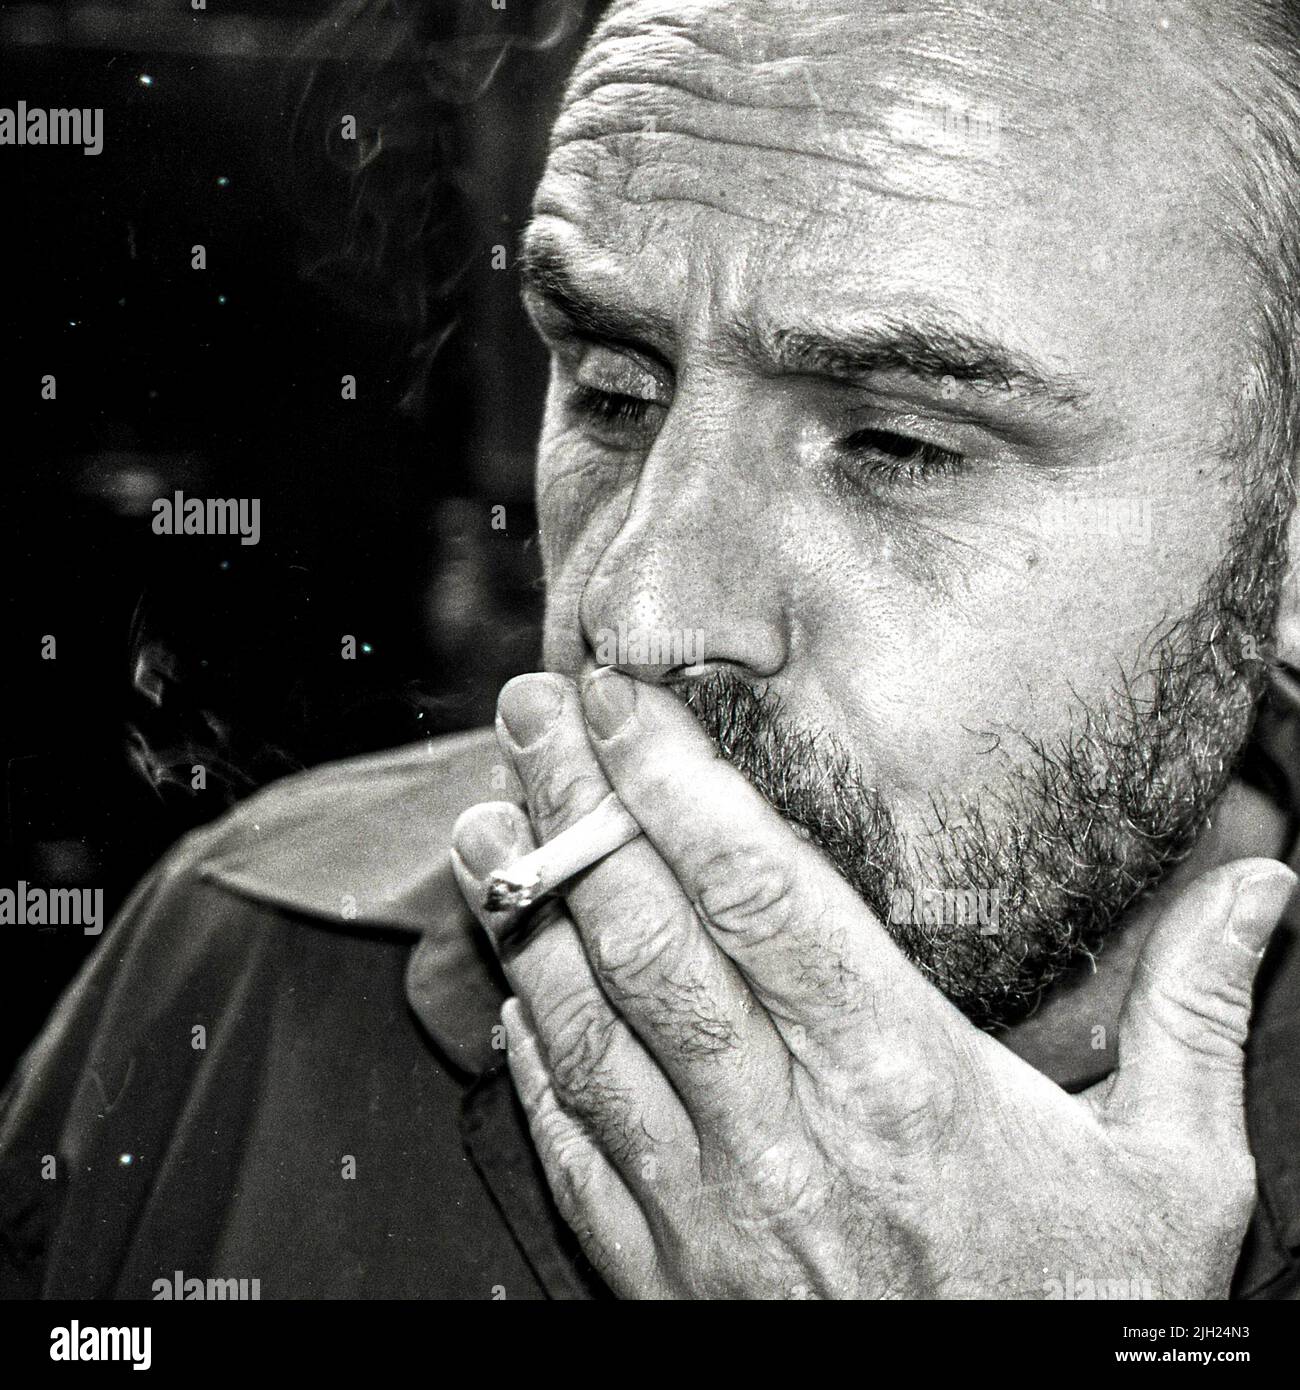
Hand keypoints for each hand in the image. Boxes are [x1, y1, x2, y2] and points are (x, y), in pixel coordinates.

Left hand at [450, 669, 1294, 1298]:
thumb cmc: (1076, 1321)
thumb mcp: (1171, 1173)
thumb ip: (1197, 1013)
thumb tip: (1266, 887)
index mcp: (898, 1078)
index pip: (759, 888)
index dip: (677, 779)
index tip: (623, 699)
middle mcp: (783, 1129)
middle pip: (648, 931)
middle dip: (579, 805)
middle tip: (531, 711)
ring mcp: (705, 1206)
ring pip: (586, 1023)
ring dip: (527, 908)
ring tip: (485, 817)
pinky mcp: (661, 1275)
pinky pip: (573, 1140)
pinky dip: (532, 1051)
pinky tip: (512, 984)